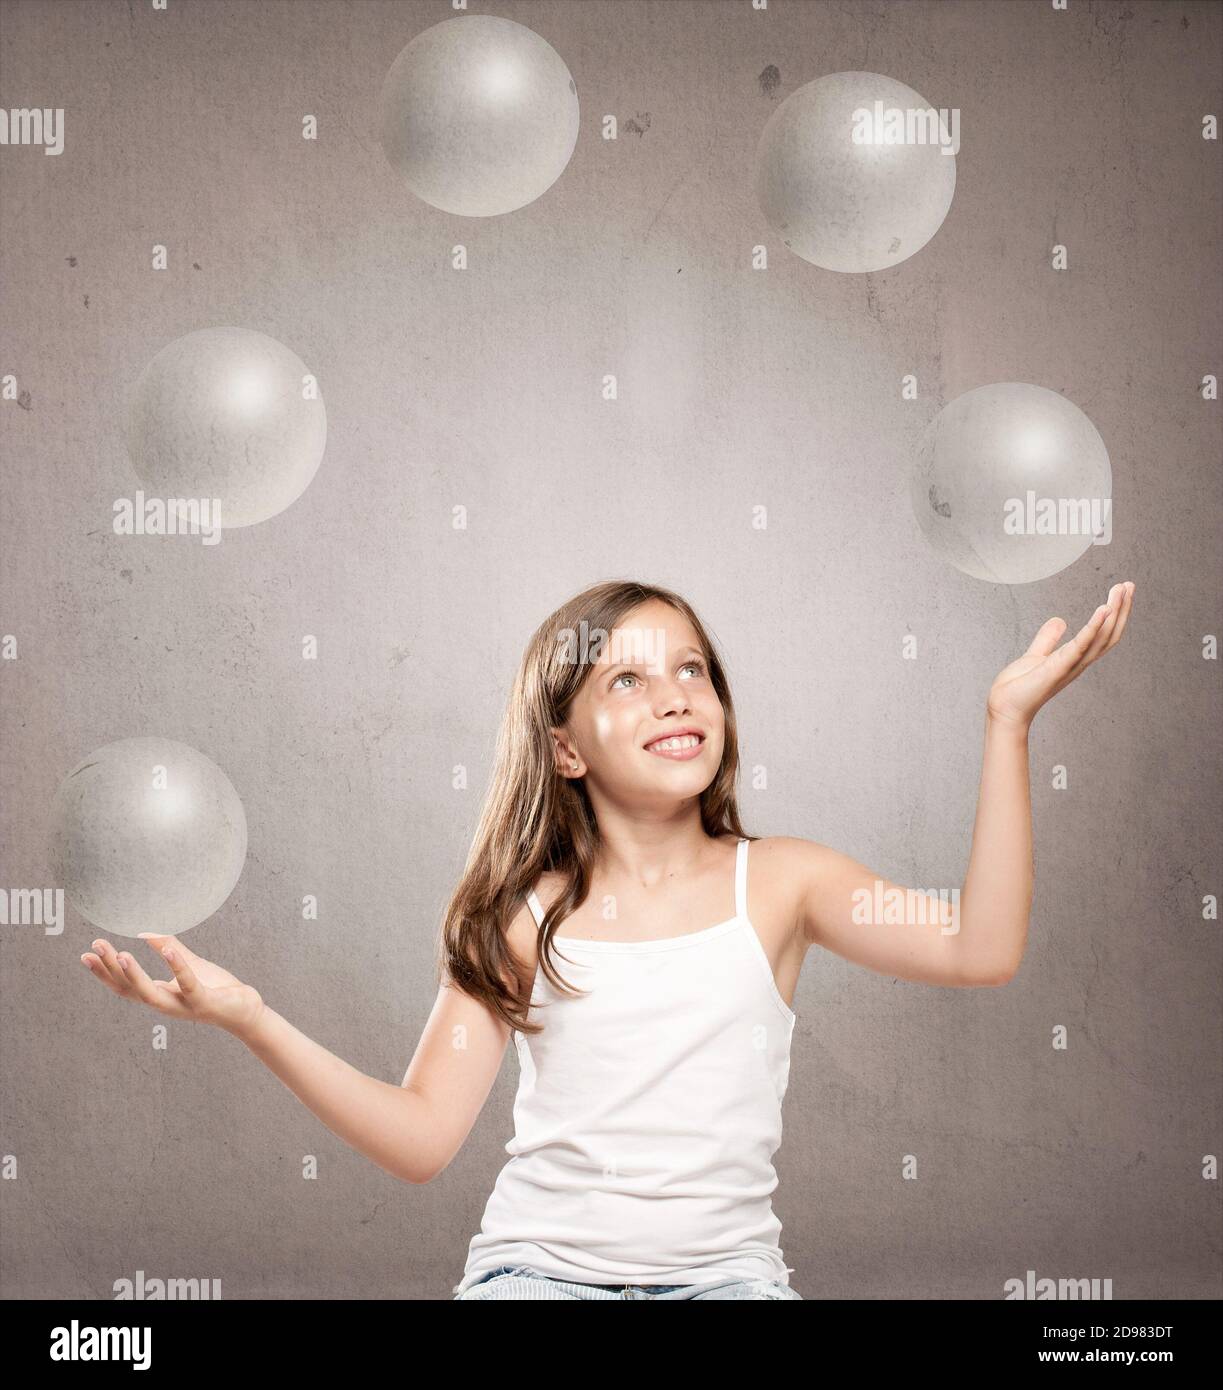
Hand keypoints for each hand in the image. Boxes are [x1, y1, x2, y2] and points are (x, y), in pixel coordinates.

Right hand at [80, 933, 264, 1038]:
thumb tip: (144, 932)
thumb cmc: (216, 988)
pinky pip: (188, 983)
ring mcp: (183, 1005)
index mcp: (160, 994)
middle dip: (110, 969)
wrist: (246, 1010)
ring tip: (121, 953)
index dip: (104, 973)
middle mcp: (166, 1003)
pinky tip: (168, 949)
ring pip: (151, 993)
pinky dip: (177, 967)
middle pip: (130, 989)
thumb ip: (169, 949)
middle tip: (94, 948)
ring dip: (134, 974)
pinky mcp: (203, 1001)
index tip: (86, 954)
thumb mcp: (189, 964)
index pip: (124, 986)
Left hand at [987, 581, 1134, 730]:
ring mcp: (1070, 665)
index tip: (1123, 591)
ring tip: (1121, 590)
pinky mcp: (1057, 667)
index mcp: (1075, 658)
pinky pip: (1081, 645)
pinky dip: (1093, 627)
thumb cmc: (1019, 687)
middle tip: (1129, 585)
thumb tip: (1059, 620)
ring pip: (1101, 637)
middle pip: (1109, 634)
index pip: (1104, 634)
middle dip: (1121, 609)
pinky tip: (1103, 609)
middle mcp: (1079, 662)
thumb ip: (1048, 638)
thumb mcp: (1036, 655)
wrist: (1004, 708)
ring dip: (1113, 612)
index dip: (1116, 614)